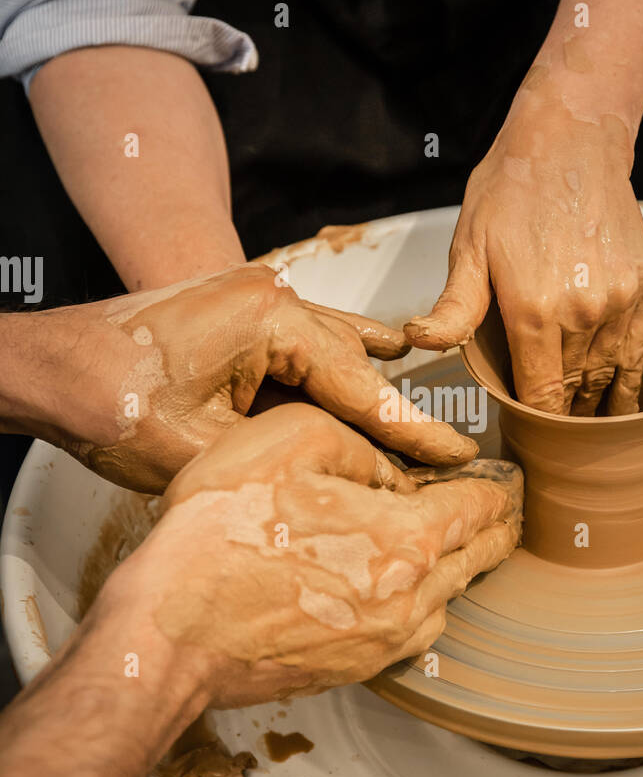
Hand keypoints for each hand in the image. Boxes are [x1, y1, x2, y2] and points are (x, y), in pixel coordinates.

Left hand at [15, 264, 476, 492]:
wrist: (48, 367)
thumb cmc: (105, 399)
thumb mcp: (202, 449)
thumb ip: (285, 456)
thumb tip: (349, 478)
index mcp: (270, 320)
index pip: (361, 384)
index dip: (411, 428)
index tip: (460, 454)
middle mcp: (271, 299)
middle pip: (357, 366)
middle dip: (398, 416)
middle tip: (452, 458)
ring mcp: (255, 301)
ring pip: (337, 351)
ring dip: (371, 392)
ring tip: (426, 429)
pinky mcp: (241, 316)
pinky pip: (309, 342)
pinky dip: (341, 366)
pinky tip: (385, 361)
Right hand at [109, 403, 521, 707]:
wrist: (168, 632)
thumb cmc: (219, 535)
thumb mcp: (289, 439)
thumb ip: (360, 443)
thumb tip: (392, 471)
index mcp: (407, 538)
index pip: (483, 507)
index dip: (499, 485)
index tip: (507, 478)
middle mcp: (410, 598)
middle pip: (479, 557)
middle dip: (492, 527)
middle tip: (498, 508)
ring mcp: (382, 642)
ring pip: (447, 599)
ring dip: (452, 568)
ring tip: (441, 541)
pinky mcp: (352, 669)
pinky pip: (408, 631)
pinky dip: (414, 602)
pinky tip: (388, 583)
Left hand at [405, 79, 642, 416]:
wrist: (571, 141)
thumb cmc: (511, 191)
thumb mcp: (469, 247)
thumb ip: (454, 307)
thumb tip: (420, 341)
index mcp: (534, 311)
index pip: (541, 398)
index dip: (534, 423)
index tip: (525, 432)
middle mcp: (584, 313)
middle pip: (574, 394)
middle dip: (560, 417)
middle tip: (547, 434)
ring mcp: (622, 303)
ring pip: (608, 379)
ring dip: (594, 405)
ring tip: (580, 424)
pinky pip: (639, 355)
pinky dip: (628, 384)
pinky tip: (618, 405)